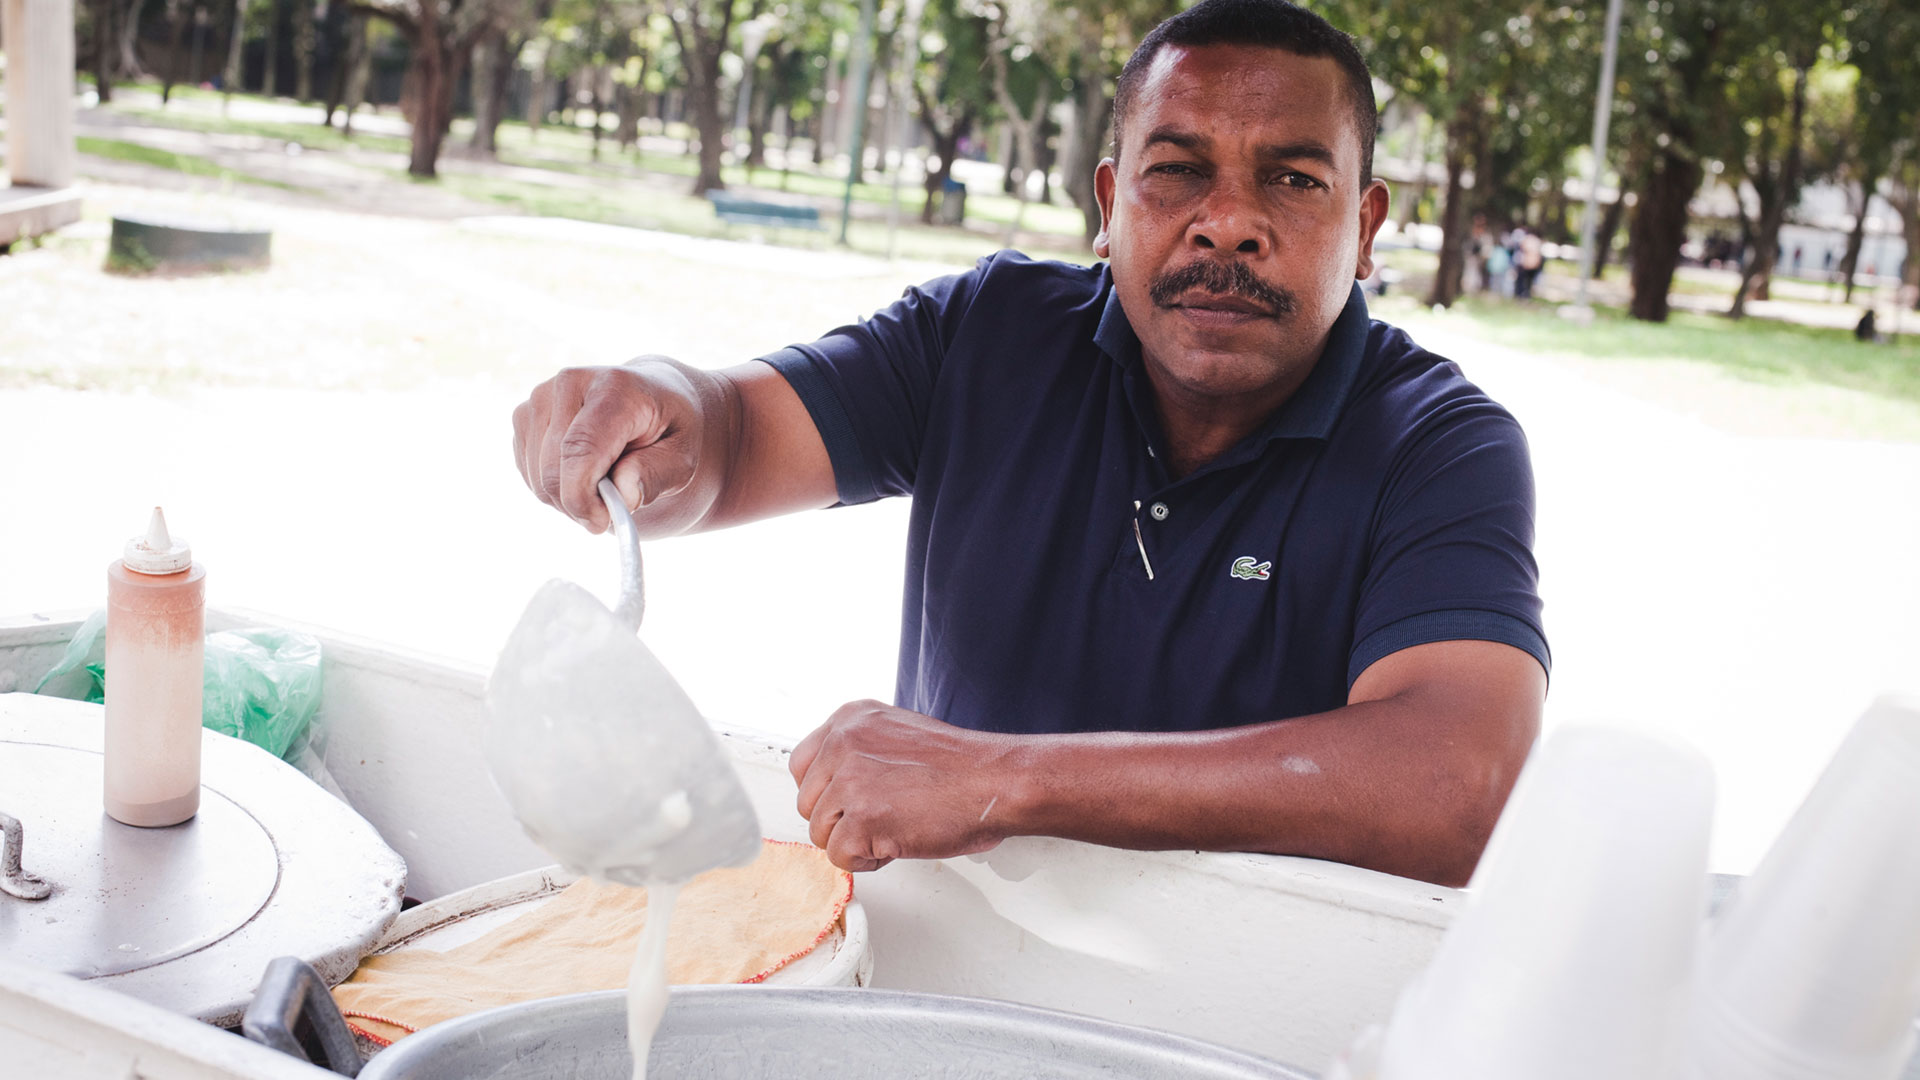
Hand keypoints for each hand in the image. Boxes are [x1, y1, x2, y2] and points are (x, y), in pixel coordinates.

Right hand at [511, 358, 708, 533]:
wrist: (652, 400)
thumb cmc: (669, 431)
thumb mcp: (683, 457)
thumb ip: (656, 475)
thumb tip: (623, 493)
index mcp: (615, 387)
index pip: (581, 448)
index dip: (582, 496)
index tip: (600, 522)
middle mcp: (570, 383)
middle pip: (554, 468)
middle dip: (579, 504)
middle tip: (609, 511)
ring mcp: (541, 396)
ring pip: (537, 476)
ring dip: (567, 498)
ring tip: (602, 486)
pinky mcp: (525, 415)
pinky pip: (528, 473)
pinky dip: (553, 488)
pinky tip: (582, 474)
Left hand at [789, 701, 1017, 871]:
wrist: (992, 782)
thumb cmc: (960, 767)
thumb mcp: (895, 735)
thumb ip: (859, 752)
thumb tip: (834, 784)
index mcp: (849, 719)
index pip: (803, 765)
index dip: (826, 793)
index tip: (849, 802)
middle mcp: (842, 744)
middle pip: (808, 803)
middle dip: (840, 820)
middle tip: (882, 816)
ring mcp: (848, 781)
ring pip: (820, 833)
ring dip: (855, 841)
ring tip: (895, 827)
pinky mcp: (859, 819)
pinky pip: (839, 857)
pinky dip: (869, 861)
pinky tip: (897, 841)